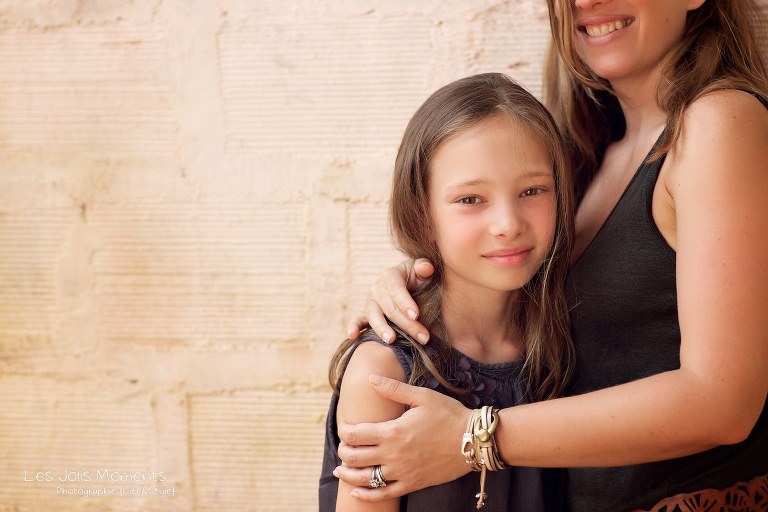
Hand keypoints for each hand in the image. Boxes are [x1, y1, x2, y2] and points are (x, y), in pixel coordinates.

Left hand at [334, 375, 470, 499]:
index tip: (344, 428)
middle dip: (343, 451)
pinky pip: (384, 494)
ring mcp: (402, 471)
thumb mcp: (421, 396)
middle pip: (355, 457)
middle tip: (343, 446)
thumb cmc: (448, 414)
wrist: (473, 440)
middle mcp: (393, 454)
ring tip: (341, 469)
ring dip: (348, 474)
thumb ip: (393, 389)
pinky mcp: (413, 483)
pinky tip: (356, 492)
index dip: (344, 431)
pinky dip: (367, 495)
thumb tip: (371, 378)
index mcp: (393, 431)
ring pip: (365, 478)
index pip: (355, 434)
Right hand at [346, 258, 435, 343]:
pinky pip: (358, 321)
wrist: (406, 282)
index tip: (416, 315)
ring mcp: (371, 303)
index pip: (396, 290)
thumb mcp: (421, 270)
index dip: (405, 302)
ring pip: (374, 316)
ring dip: (382, 329)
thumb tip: (426, 267)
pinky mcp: (367, 315)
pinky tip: (352, 336)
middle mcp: (377, 289)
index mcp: (390, 276)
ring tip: (391, 340)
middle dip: (407, 324)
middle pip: (390, 308)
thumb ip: (424, 267)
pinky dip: (353, 328)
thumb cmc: (417, 278)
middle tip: (423, 338)